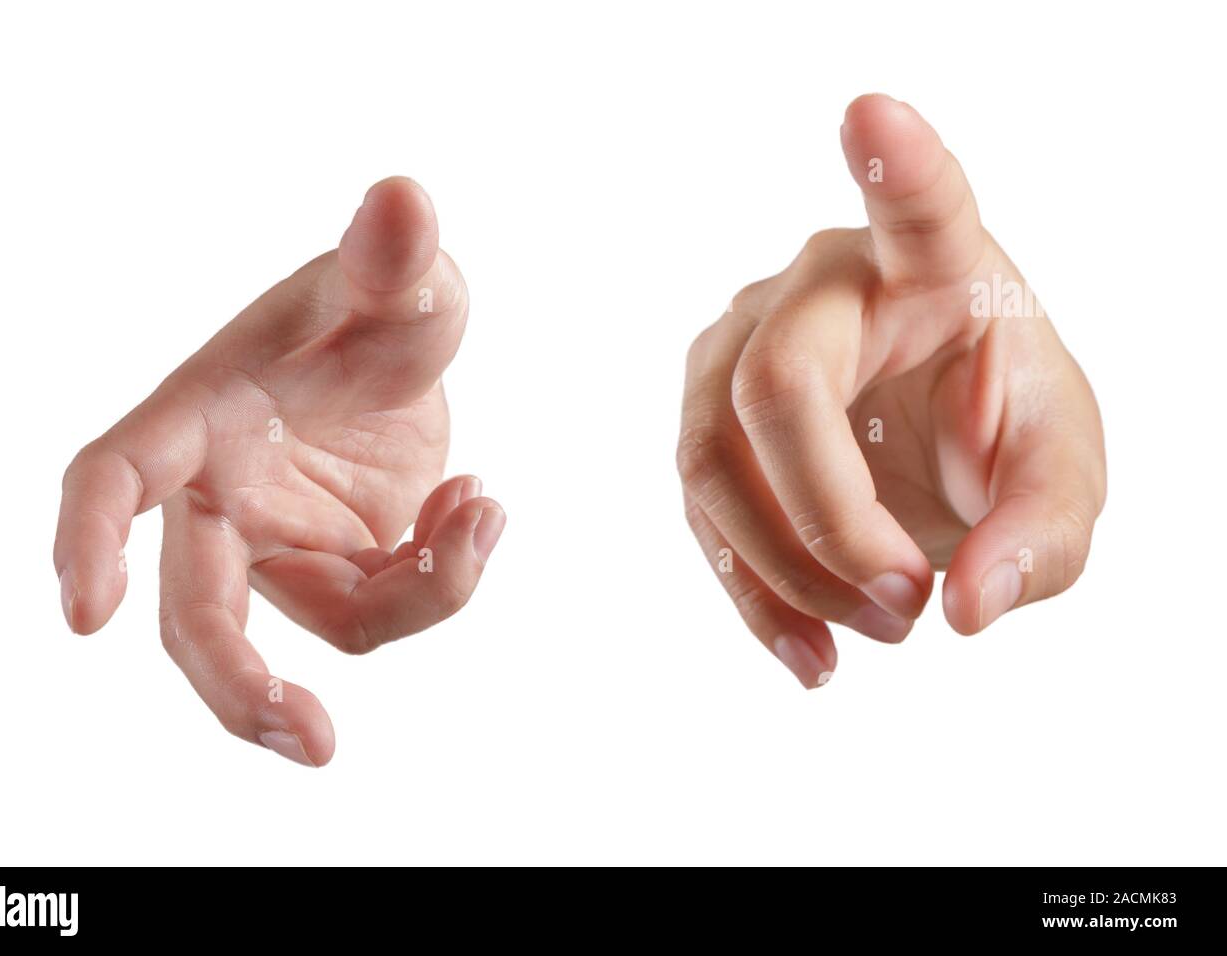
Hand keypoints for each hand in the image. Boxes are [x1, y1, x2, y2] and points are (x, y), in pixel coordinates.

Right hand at [54, 177, 505, 764]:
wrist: (405, 354)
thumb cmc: (379, 309)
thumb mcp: (404, 282)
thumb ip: (394, 258)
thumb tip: (406, 197)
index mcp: (203, 416)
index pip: (116, 477)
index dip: (87, 540)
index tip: (83, 616)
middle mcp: (226, 493)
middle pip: (199, 615)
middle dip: (244, 688)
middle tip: (318, 745)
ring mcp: (285, 540)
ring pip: (333, 621)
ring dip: (426, 590)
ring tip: (483, 507)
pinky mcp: (343, 566)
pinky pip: (391, 606)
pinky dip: (448, 571)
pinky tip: (479, 503)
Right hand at [676, 94, 1104, 687]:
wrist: (928, 450)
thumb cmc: (996, 428)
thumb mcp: (1060, 477)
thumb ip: (1041, 535)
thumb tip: (968, 607)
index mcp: (926, 266)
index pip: (916, 206)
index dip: (897, 164)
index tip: (870, 109)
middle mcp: (813, 289)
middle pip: (775, 386)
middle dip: (833, 521)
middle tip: (912, 606)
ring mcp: (737, 350)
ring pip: (712, 461)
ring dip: (793, 573)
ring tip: (880, 635)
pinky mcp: (703, 423)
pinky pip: (700, 515)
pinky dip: (754, 598)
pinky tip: (810, 656)